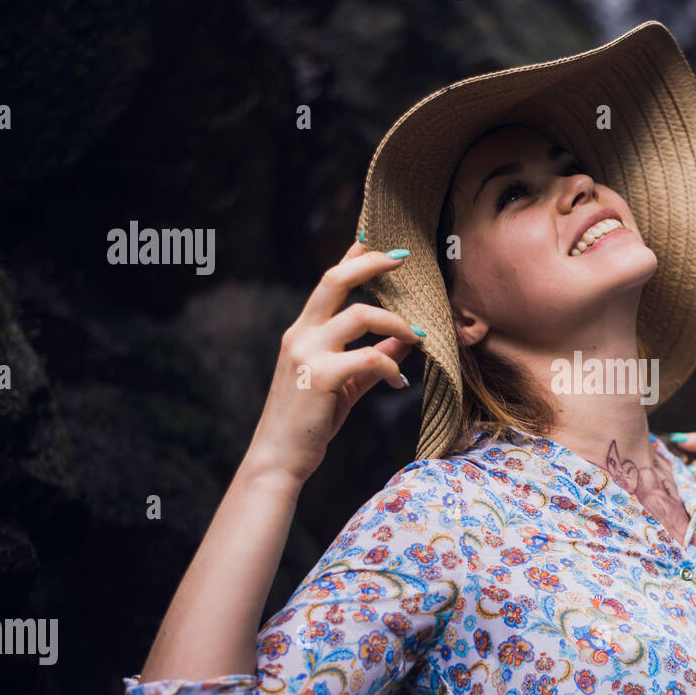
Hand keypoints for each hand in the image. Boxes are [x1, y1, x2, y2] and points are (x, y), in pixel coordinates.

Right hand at [245, 240, 422, 485]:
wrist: (279, 458)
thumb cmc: (308, 422)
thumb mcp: (343, 386)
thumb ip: (371, 362)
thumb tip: (405, 344)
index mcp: (302, 332)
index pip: (328, 282)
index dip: (352, 256)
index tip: (375, 237)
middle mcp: (300, 334)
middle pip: (336, 280)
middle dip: (371, 263)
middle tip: (403, 258)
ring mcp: (306, 353)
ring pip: (358, 315)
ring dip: (394, 322)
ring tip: (416, 336)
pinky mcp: (318, 377)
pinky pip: (368, 358)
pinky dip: (390, 366)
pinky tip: (399, 382)